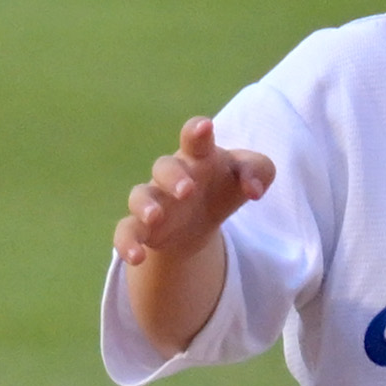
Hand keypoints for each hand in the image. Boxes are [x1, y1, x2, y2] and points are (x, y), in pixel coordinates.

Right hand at [114, 118, 275, 269]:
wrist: (199, 222)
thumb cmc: (224, 185)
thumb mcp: (249, 175)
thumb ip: (259, 172)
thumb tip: (255, 190)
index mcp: (198, 156)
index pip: (195, 138)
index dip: (197, 132)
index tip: (205, 127)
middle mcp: (171, 174)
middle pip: (165, 166)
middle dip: (173, 176)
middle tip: (187, 190)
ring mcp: (154, 200)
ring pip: (140, 196)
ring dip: (145, 206)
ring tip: (155, 218)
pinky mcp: (142, 228)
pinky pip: (126, 231)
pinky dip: (127, 243)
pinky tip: (135, 257)